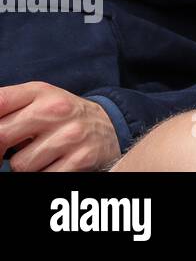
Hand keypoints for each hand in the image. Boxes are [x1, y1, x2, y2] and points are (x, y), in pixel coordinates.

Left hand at [0, 82, 121, 170]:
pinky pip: (42, 178)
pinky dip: (43, 175)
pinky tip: (53, 164)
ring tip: (38, 156)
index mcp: (40, 92)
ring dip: (24, 166)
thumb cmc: (60, 115)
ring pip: (19, 165)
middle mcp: (56, 110)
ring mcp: (70, 135)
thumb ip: (6, 106)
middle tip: (6, 152)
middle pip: (0, 136)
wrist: (110, 125)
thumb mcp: (36, 99)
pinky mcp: (81, 159)